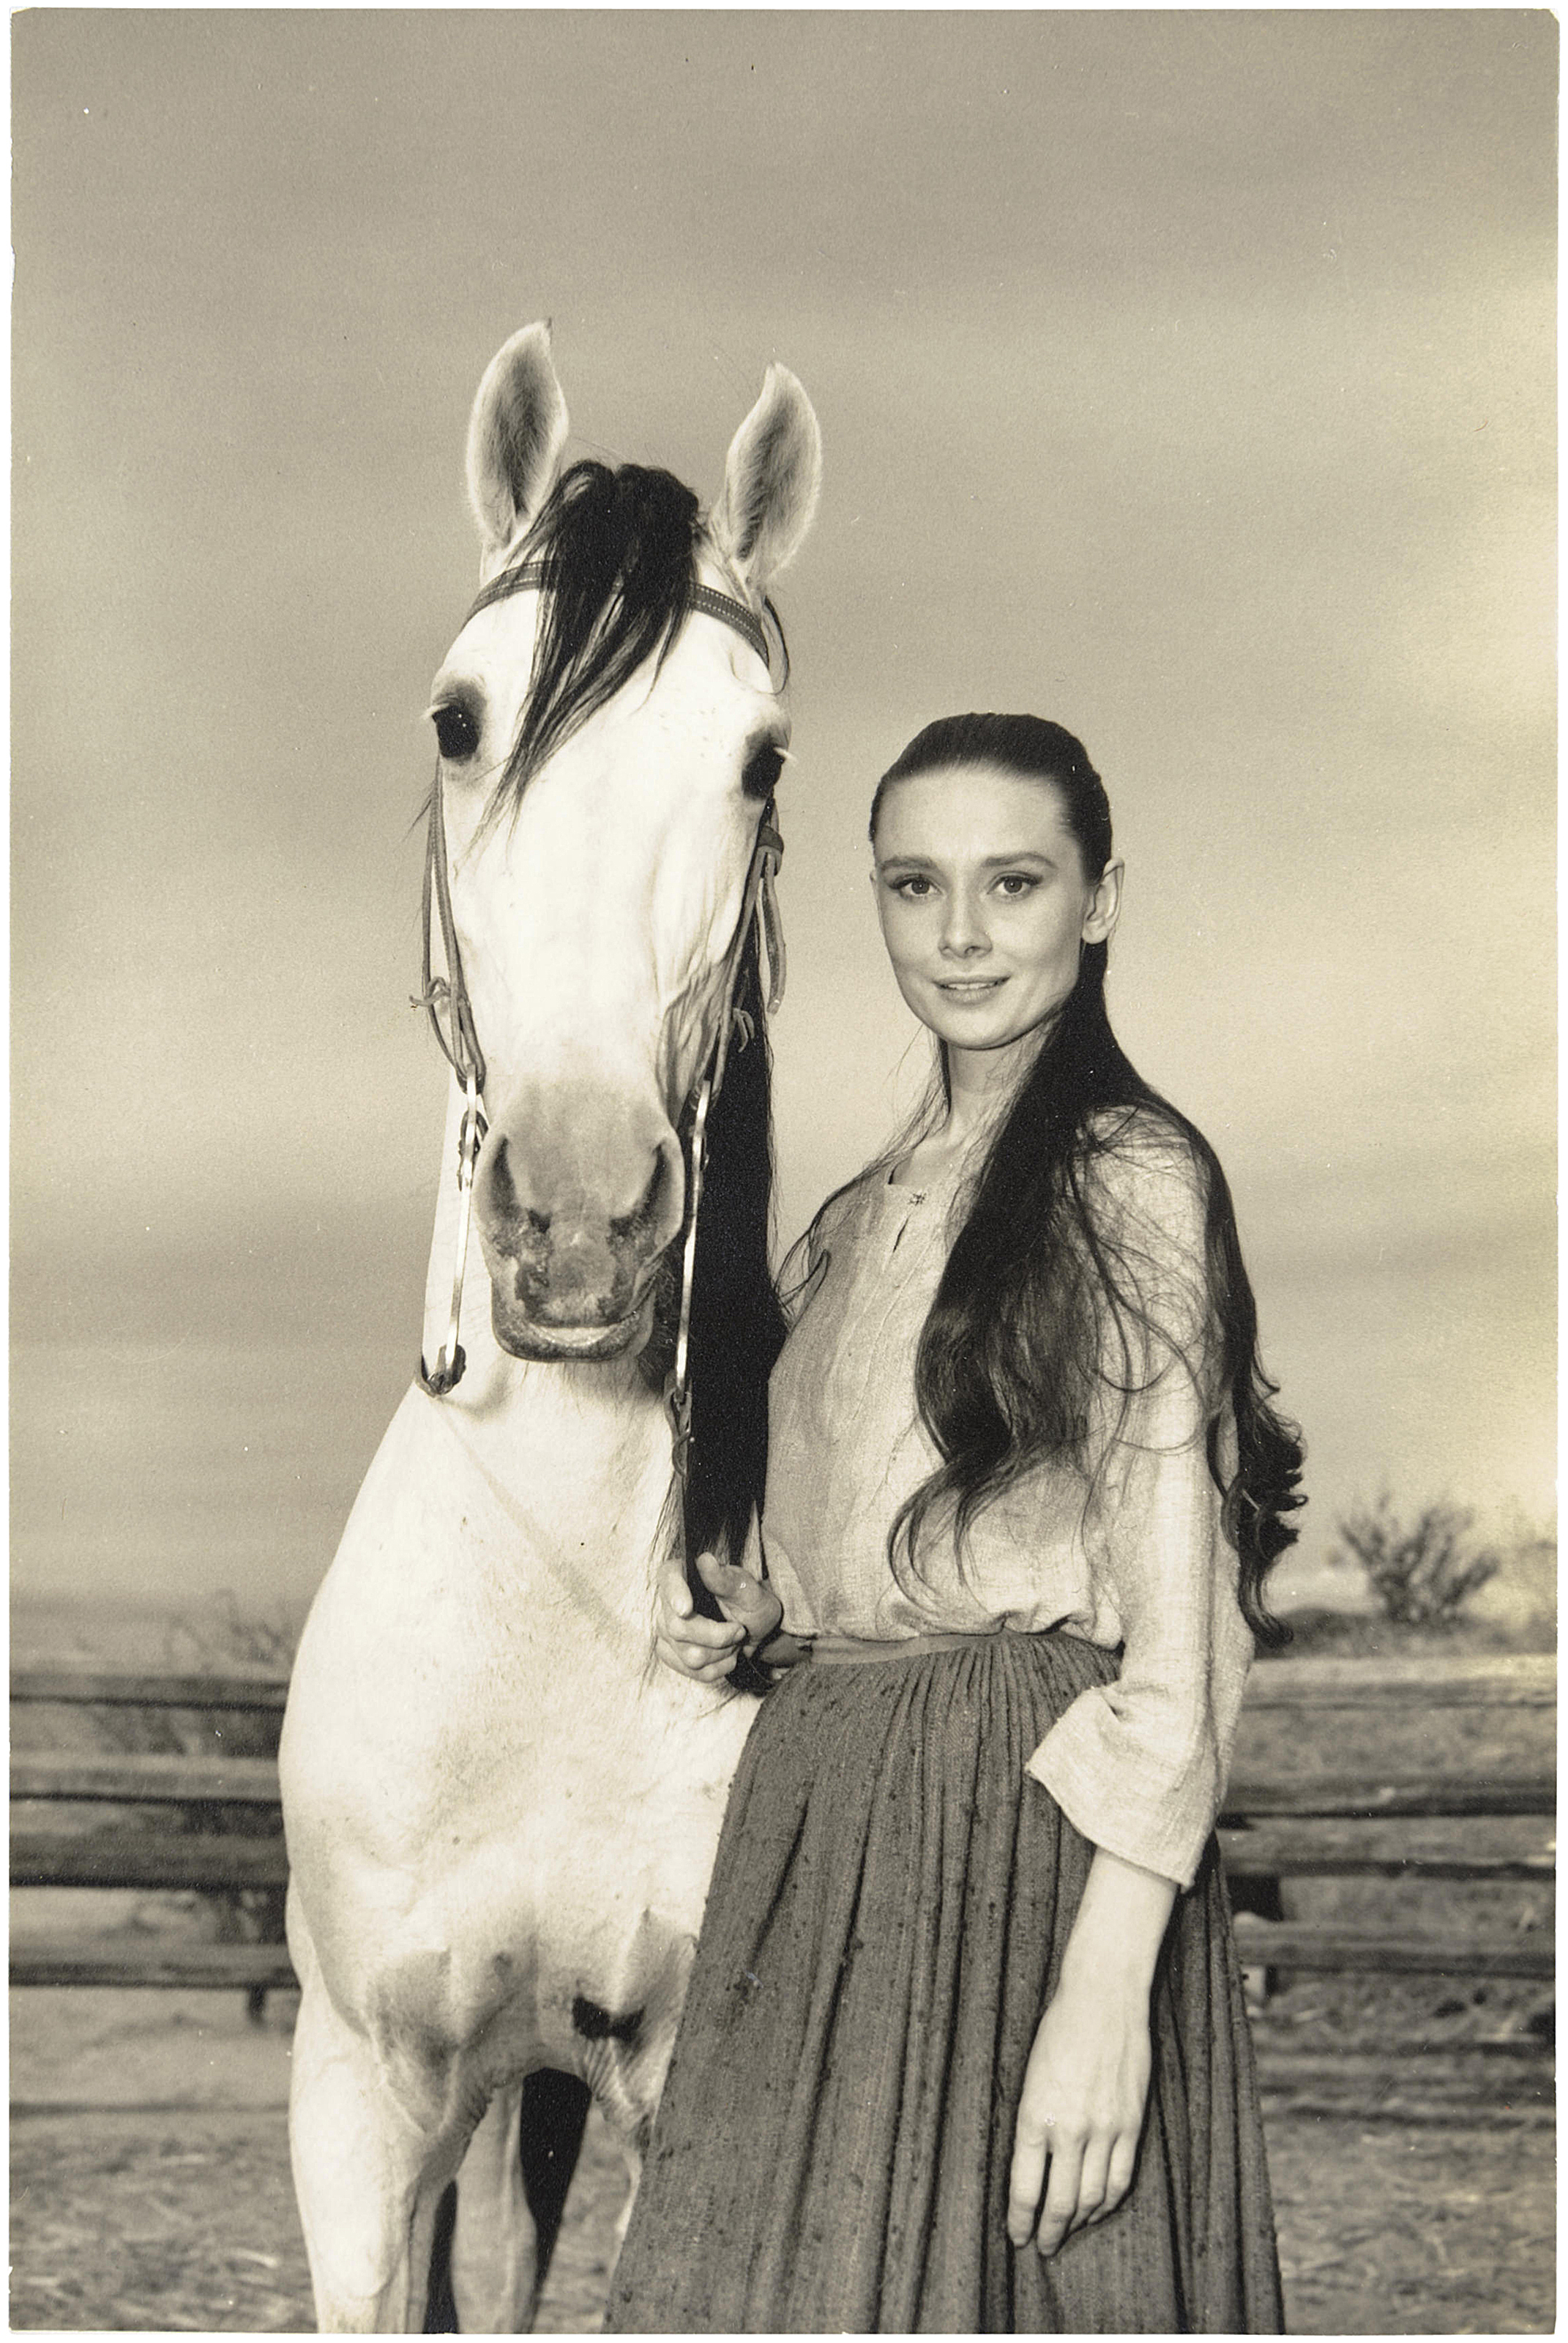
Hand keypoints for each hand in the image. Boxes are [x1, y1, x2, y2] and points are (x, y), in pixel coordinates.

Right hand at [653, 1550, 783, 1685]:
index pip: (668, 1580)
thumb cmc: (751, 1601)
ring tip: (734, 1640)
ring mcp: (665, 1630)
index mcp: (682, 1574)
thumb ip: (725, 1578)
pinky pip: (694, 1672)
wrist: (755, 1627)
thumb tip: (706, 1561)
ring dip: (722, 1653)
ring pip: (689, 1656)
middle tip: (739, 1630)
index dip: (674, 1595)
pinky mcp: (671, 1654)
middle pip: (678, 1629)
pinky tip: (727, 1654)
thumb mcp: (747, 1588)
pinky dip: (719, 1667)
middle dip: (717, 1637)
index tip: (686, 1609)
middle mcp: (667, 1602)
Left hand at [1006, 1971, 1151, 2257]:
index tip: (1017, 2237)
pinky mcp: (1131, 2124)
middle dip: (1049, 2233)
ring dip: (1078, 2222)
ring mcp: (1104, 2129)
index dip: (1020, 2221)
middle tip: (1042, 2247)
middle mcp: (1069, 2128)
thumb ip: (1032, 2123)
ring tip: (1069, 2230)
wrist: (1103, 1999)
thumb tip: (1032, 2168)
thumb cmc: (1058, 2031)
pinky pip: (1120, 2179)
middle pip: (1059, 2203)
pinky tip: (1098, 2209)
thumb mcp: (1029, 2077)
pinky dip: (1108, 2201)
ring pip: (1091, 2198)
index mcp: (1033, 2115)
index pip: (1025, 2188)